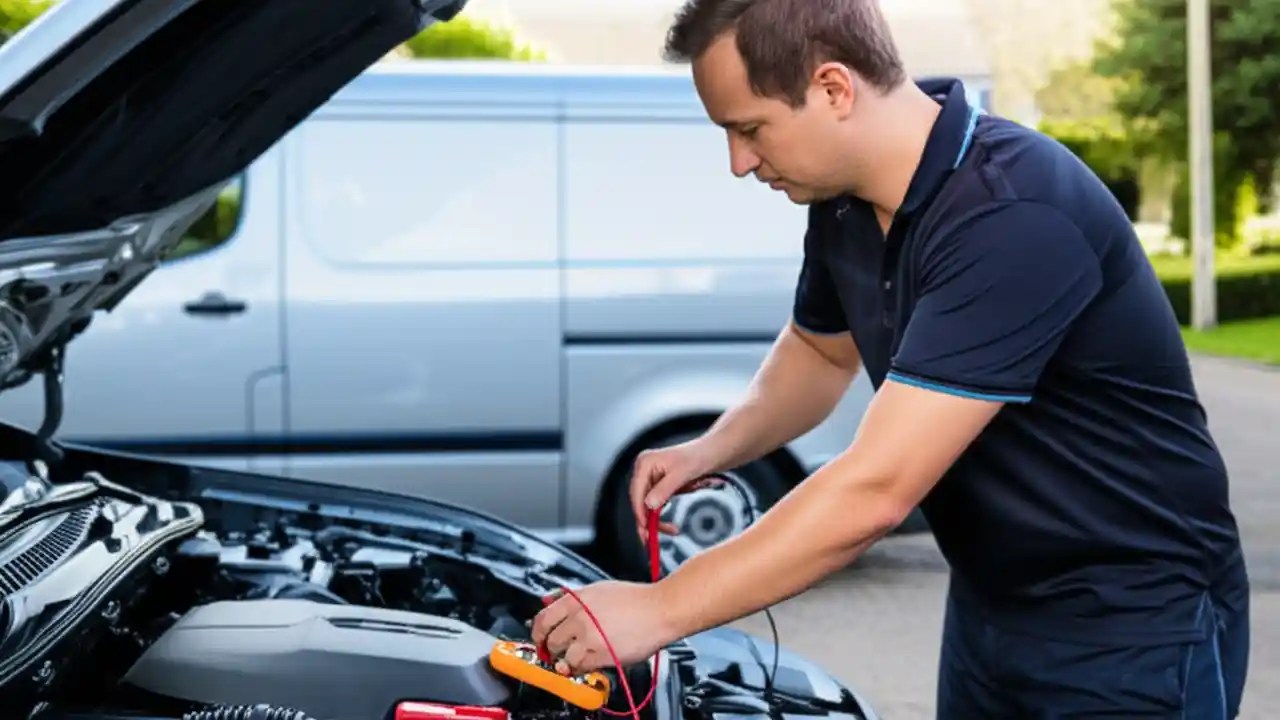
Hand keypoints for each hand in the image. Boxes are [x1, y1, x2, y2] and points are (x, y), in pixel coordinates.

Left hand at [531, 581, 670, 675]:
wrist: (659, 610)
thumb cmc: (635, 599)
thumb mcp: (598, 589)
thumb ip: (571, 597)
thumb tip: (549, 601)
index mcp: (576, 600)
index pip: (542, 619)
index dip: (537, 632)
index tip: (539, 638)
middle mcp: (579, 618)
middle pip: (551, 640)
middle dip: (552, 648)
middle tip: (558, 650)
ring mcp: (589, 638)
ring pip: (564, 657)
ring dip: (568, 659)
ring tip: (579, 655)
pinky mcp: (601, 655)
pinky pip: (580, 667)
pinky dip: (581, 667)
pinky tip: (589, 661)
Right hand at [629, 440, 721, 539]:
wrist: (714, 452)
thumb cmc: (699, 457)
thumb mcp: (681, 474)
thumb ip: (664, 489)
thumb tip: (648, 505)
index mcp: (645, 463)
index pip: (636, 492)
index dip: (640, 512)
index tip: (645, 528)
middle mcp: (645, 470)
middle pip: (639, 500)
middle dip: (647, 520)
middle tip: (651, 538)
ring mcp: (651, 477)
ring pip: (648, 505)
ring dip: (656, 519)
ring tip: (670, 530)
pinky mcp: (660, 485)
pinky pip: (657, 504)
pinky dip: (662, 514)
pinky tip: (670, 523)